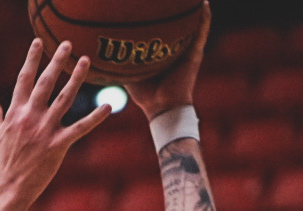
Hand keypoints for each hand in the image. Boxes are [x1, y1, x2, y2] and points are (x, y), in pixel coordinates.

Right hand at [0, 40, 112, 205]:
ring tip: (85, 61)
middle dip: (56, 61)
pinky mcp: (58, 145)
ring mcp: (45, 130)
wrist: (7, 188)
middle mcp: (30, 117)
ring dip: (76, 78)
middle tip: (66, 44)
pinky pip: (80, 128)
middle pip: (45, 83)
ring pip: (65, 99)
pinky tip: (108, 106)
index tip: (38, 42)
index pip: (23, 79)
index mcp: (15, 113)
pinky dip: (95, 118)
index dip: (31, 59)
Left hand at [125, 1, 210, 120]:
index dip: (157, 14)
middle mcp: (175, 47)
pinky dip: (204, 19)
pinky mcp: (194, 53)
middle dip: (175, 7)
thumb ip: (118, 60)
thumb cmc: (144, 94)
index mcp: (161, 50)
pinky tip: (204, 4)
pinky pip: (201, 32)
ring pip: (192, 23)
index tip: (150, 0)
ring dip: (193, 8)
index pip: (161, 27)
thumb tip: (98, 50)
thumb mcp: (128, 71)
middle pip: (177, 22)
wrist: (161, 107)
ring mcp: (186, 49)